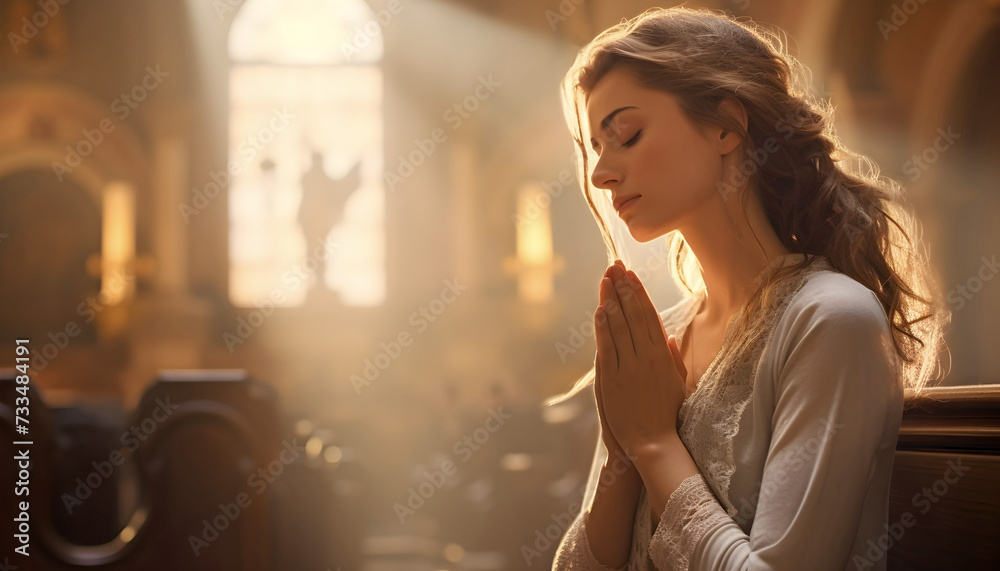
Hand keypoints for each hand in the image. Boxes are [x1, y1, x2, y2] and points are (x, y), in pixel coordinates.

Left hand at [594, 260, 686, 460]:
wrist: (653, 444)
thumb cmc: (667, 416)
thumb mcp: (677, 384)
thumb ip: (673, 359)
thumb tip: (671, 337)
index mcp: (663, 357)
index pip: (650, 317)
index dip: (640, 294)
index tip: (632, 276)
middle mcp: (647, 358)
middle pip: (634, 316)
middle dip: (624, 289)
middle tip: (616, 266)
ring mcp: (630, 368)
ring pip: (620, 327)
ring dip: (612, 301)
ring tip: (606, 279)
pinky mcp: (613, 380)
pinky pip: (608, 348)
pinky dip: (603, 328)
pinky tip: (600, 310)